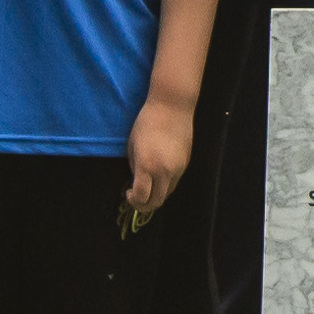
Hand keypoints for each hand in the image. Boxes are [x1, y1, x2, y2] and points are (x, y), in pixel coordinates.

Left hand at [125, 92, 195, 221]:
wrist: (172, 107)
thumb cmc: (146, 123)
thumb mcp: (132, 146)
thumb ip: (135, 168)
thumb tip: (137, 182)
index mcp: (147, 167)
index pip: (141, 197)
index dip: (133, 201)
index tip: (128, 193)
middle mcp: (164, 172)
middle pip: (156, 202)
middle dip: (144, 205)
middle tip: (136, 198)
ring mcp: (177, 169)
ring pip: (167, 194)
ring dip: (156, 195)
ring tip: (147, 186)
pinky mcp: (185, 164)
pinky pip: (174, 182)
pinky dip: (164, 185)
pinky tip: (157, 176)